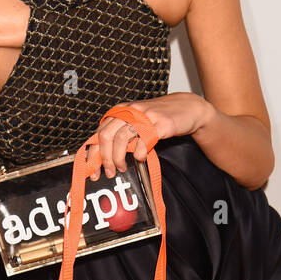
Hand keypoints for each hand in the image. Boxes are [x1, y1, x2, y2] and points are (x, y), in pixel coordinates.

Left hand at [80, 92, 212, 178]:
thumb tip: (102, 157)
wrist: (187, 108)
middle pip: (106, 136)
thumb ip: (120, 134)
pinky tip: (141, 158)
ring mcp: (145, 116)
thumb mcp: (136, 122)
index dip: (93, 154)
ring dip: (119, 159)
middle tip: (110, 171)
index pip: (99, 133)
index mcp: (121, 111)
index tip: (93, 171)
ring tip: (123, 168)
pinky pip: (143, 141)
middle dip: (105, 159)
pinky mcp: (160, 124)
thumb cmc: (159, 118)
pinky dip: (139, 154)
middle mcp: (130, 112)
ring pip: (122, 139)